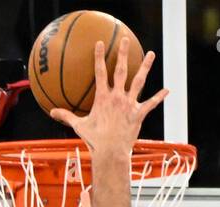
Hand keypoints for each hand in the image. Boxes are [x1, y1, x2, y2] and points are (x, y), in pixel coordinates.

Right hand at [50, 38, 168, 155]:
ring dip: (145, 66)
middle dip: (122, 53)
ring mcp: (129, 104)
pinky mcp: (139, 114)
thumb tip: (52, 112)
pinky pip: (150, 103)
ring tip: (151, 54)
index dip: (99, 56)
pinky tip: (167, 90)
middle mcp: (117, 97)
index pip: (100, 72)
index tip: (100, 42)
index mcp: (102, 97)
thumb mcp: (79, 126)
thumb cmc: (94, 140)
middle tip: (125, 40)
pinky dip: (159, 97)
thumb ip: (66, 116)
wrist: (110, 152)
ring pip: (139, 81)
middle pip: (120, 70)